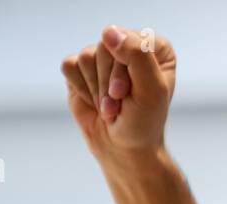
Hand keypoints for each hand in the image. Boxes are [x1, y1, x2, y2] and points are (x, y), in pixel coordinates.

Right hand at [60, 25, 175, 158]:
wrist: (122, 148)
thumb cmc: (142, 122)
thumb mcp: (151, 91)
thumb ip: (137, 57)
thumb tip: (108, 32)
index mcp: (156, 49)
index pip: (132, 40)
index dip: (125, 70)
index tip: (129, 93)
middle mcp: (130, 48)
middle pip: (106, 47)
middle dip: (109, 82)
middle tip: (119, 104)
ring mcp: (104, 56)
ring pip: (87, 56)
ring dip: (97, 89)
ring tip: (109, 106)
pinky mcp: (81, 67)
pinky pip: (70, 65)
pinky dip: (81, 88)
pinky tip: (94, 101)